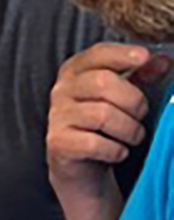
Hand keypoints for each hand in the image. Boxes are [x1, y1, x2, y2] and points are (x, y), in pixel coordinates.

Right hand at [48, 44, 170, 192]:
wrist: (80, 166)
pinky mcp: (58, 142)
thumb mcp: (120, 95)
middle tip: (140, 115)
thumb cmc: (101, 126)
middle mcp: (62, 91)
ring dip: (128, 129)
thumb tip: (163, 62)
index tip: (144, 57)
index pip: (98, 54)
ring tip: (132, 136)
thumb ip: (140, 76)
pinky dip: (115, 150)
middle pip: (103, 83)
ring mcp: (57, 116)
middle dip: (133, 101)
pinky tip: (118, 151)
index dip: (122, 54)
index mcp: (75, 72)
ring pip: (102, 115)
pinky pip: (94, 143)